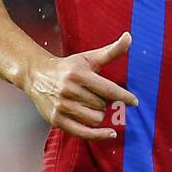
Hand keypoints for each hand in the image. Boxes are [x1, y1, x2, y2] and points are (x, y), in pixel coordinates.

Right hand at [23, 32, 138, 140]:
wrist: (36, 76)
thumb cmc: (68, 67)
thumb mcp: (89, 58)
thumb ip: (111, 51)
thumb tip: (129, 36)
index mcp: (79, 74)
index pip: (108, 89)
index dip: (124, 96)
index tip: (134, 101)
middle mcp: (69, 90)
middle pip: (102, 105)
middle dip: (105, 103)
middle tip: (97, 96)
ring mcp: (62, 106)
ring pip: (95, 119)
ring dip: (99, 115)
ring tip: (91, 106)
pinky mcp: (56, 119)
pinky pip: (83, 133)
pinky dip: (98, 135)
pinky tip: (110, 133)